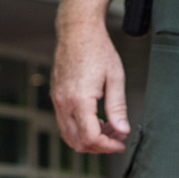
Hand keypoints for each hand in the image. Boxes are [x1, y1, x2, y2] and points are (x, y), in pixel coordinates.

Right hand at [52, 20, 129, 153]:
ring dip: (89, 139)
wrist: (77, 31)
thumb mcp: (115, 77)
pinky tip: (97, 120)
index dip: (108, 145)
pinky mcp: (56, 98)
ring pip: (69, 136)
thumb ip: (118, 107)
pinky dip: (80, 130)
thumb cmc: (97, 49)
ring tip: (109, 128)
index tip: (121, 143)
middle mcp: (64, 103)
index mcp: (80, 99)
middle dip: (99, 146)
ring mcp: (57, 101)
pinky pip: (65, 124)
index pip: (91, 137)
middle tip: (117, 138)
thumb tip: (122, 130)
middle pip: (78, 142)